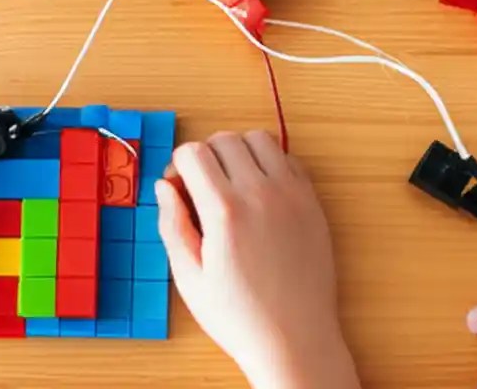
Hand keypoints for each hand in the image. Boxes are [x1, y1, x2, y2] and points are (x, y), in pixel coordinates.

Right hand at [156, 131, 359, 388]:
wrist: (295, 338)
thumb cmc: (238, 316)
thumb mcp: (189, 278)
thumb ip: (172, 225)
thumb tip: (164, 186)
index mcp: (224, 212)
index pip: (193, 152)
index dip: (178, 165)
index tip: (179, 188)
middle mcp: (260, 193)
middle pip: (224, 139)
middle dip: (205, 156)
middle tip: (202, 187)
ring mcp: (292, 194)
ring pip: (258, 139)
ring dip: (239, 152)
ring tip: (232, 184)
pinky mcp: (312, 202)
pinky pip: (288, 158)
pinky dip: (270, 163)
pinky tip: (260, 192)